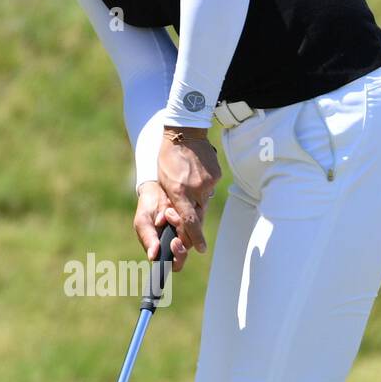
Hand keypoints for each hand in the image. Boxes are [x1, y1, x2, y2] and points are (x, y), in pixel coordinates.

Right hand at [133, 181, 188, 272]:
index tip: (174, 244)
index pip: (172, 264)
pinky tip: (171, 208)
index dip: (176, 258)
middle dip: (181, 247)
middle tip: (175, 237)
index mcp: (161, 248)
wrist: (156, 188)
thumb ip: (147, 238)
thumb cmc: (147, 208)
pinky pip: (194, 224)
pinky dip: (183, 216)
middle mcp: (174, 242)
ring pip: (189, 237)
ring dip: (179, 225)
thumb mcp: (143, 222)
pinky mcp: (192, 221)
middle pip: (184, 254)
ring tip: (167, 212)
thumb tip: (152, 257)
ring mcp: (184, 232)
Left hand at [156, 127, 220, 253]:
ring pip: (205, 201)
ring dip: (197, 199)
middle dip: (193, 217)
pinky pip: (210, 189)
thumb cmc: (167, 158)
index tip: (201, 249)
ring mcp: (208, 183)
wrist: (184, 133)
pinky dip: (203, 186)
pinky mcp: (216, 176)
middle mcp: (195, 190)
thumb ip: (174, 201)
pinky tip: (196, 174)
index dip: (195, 237)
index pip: (189, 222)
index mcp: (179, 192)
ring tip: (188, 184)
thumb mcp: (164, 182)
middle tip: (188, 209)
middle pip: (198, 214)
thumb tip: (180, 218)